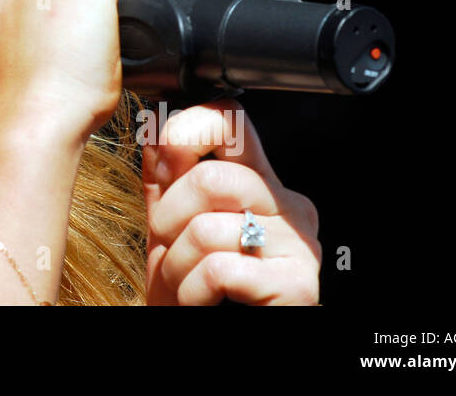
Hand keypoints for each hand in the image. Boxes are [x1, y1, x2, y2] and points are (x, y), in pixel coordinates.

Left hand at [142, 99, 321, 304]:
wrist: (213, 335)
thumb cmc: (195, 288)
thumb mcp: (170, 226)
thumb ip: (165, 175)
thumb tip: (155, 124)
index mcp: (259, 181)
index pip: (231, 119)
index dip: (186, 133)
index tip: (164, 169)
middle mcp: (288, 206)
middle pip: (212, 178)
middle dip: (169, 217)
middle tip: (167, 248)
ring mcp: (299, 246)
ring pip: (210, 227)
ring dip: (176, 263)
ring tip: (183, 283)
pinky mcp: (297, 287)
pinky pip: (220, 270)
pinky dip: (192, 291)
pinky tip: (200, 300)